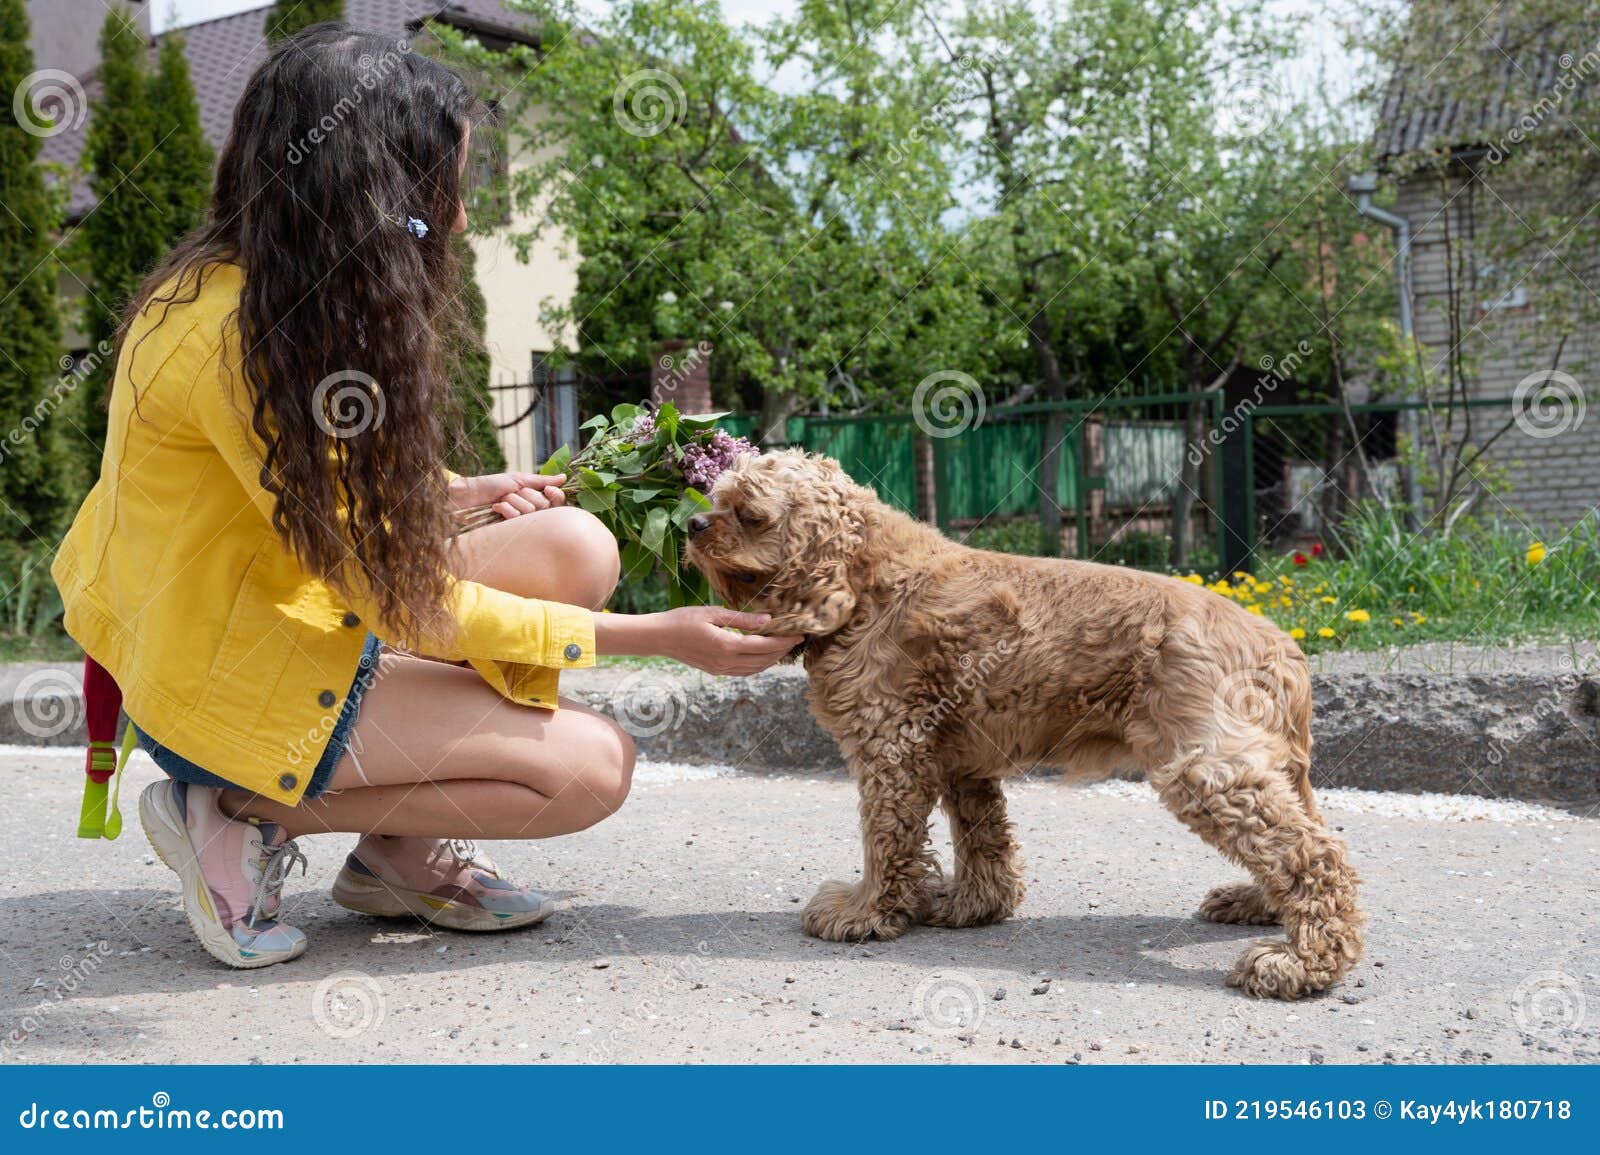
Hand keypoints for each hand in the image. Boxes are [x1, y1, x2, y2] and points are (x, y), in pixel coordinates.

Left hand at [451, 472, 566, 517]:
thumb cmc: (490, 485)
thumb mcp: (517, 479)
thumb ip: (541, 481)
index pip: (557, 502)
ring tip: (500, 501)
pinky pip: (517, 519)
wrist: (467, 496)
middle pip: (545, 506)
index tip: (548, 491)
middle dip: (526, 495)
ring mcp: (520, 524)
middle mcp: (530, 513)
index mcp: (535, 499)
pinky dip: (505, 509)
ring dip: (513, 501)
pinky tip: (495, 509)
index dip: (556, 496)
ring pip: (531, 512)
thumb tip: (564, 477)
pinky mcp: (510, 532)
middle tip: (511, 492)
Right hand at [649, 606, 800, 674]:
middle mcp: (726, 662)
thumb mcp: (714, 613)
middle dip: (783, 650)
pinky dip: (759, 665)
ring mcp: (721, 669)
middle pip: (764, 659)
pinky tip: (764, 656)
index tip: (799, 634)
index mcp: (727, 645)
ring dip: (773, 659)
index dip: (784, 641)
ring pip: (756, 668)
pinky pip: (744, 671)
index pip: (764, 645)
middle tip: (797, 640)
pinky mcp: (716, 671)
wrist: (660, 637)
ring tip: (785, 647)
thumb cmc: (683, 619)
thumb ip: (742, 619)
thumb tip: (767, 620)